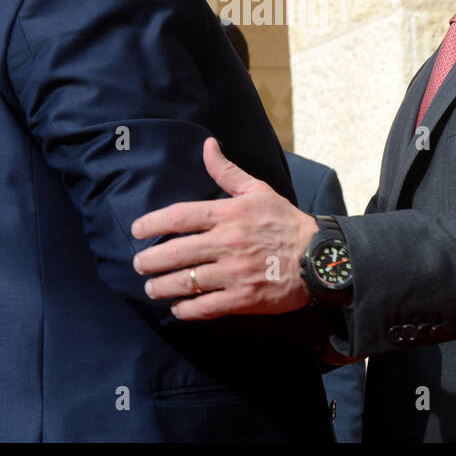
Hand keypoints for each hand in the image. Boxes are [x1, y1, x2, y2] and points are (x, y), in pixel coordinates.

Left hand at [131, 137, 318, 319]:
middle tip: (138, 265)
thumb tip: (207, 145)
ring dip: (162, 288)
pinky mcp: (243, 298)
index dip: (152, 223)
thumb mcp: (258, 190)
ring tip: (151, 289)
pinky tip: (178, 309)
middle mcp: (227, 242)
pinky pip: (206, 307)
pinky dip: (187, 310)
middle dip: (150, 261)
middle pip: (176, 252)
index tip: (136, 230)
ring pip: (186, 282)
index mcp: (228, 214)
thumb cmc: (286, 222)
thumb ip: (227, 171)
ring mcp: (234, 273)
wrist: (318, 257)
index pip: (180, 216)